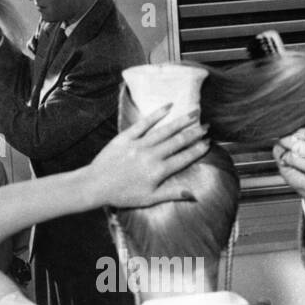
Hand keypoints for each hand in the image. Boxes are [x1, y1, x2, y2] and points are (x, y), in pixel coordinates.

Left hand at [87, 108, 208, 208]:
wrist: (96, 185)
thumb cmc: (123, 195)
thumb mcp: (150, 199)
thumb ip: (173, 194)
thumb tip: (194, 194)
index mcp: (159, 171)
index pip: (184, 158)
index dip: (198, 149)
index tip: (209, 142)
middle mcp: (152, 155)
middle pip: (178, 141)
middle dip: (195, 132)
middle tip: (207, 125)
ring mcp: (139, 144)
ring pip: (165, 130)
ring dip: (182, 121)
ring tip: (195, 113)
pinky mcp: (127, 137)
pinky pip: (144, 123)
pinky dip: (157, 114)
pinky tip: (169, 106)